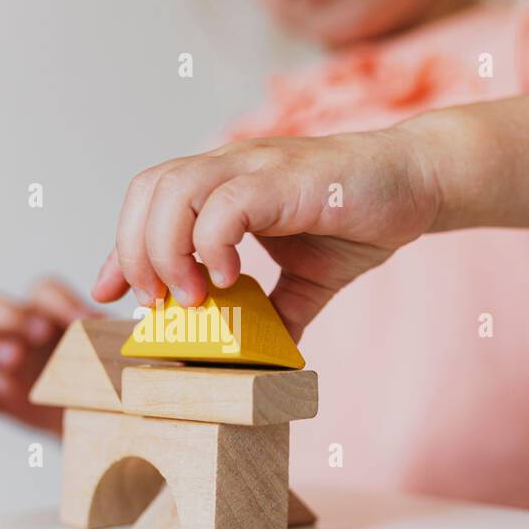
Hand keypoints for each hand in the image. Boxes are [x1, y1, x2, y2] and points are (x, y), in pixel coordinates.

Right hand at [0, 278, 97, 434]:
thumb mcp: (110, 358)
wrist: (97, 423)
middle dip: (11, 315)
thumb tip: (129, 335)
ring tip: (13, 360)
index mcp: (46, 313)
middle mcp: (13, 331)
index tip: (85, 321)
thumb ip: (112, 343)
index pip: (41, 291)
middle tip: (40, 335)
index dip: (59, 300)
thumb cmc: (101, 380)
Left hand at [89, 126, 439, 339]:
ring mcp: (256, 167)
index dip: (121, 246)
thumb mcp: (305, 279)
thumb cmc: (358, 219)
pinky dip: (214, 243)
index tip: (110, 294)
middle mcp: (230, 167)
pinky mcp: (286, 178)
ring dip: (169, 250)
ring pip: (175, 191)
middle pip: (148, 191)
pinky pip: (227, 203)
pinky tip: (229, 279)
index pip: (149, 201)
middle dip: (135, 252)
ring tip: (191, 297)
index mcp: (224, 185)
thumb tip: (258, 362)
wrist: (418, 182)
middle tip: (157, 304)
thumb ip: (271, 313)